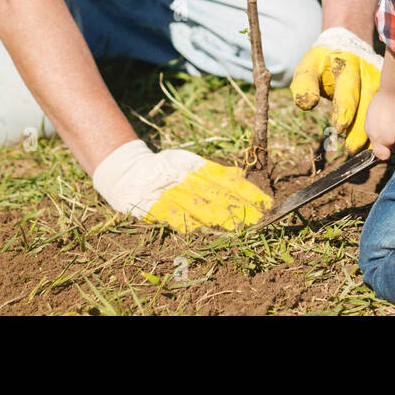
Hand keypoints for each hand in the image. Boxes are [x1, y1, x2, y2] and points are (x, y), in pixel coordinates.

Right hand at [92, 140, 271, 231]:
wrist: (129, 172)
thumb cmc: (165, 169)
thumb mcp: (189, 163)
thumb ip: (213, 172)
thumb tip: (240, 176)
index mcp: (196, 166)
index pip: (228, 179)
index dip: (247, 192)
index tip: (265, 204)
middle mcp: (186, 178)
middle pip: (218, 194)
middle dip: (240, 209)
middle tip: (259, 221)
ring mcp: (170, 192)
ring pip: (200, 207)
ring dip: (221, 219)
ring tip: (239, 229)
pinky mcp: (155, 207)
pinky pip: (175, 217)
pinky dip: (189, 224)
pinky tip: (204, 231)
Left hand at [289, 27, 382, 152]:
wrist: (348, 43)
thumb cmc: (324, 60)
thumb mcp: (310, 65)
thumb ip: (305, 83)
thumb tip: (306, 104)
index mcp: (348, 62)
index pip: (347, 86)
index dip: (344, 108)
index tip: (338, 127)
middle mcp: (369, 70)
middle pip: (369, 99)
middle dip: (361, 125)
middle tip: (352, 147)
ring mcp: (382, 78)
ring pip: (382, 106)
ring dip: (375, 129)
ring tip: (367, 150)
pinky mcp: (389, 87)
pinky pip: (389, 109)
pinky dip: (385, 126)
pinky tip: (379, 143)